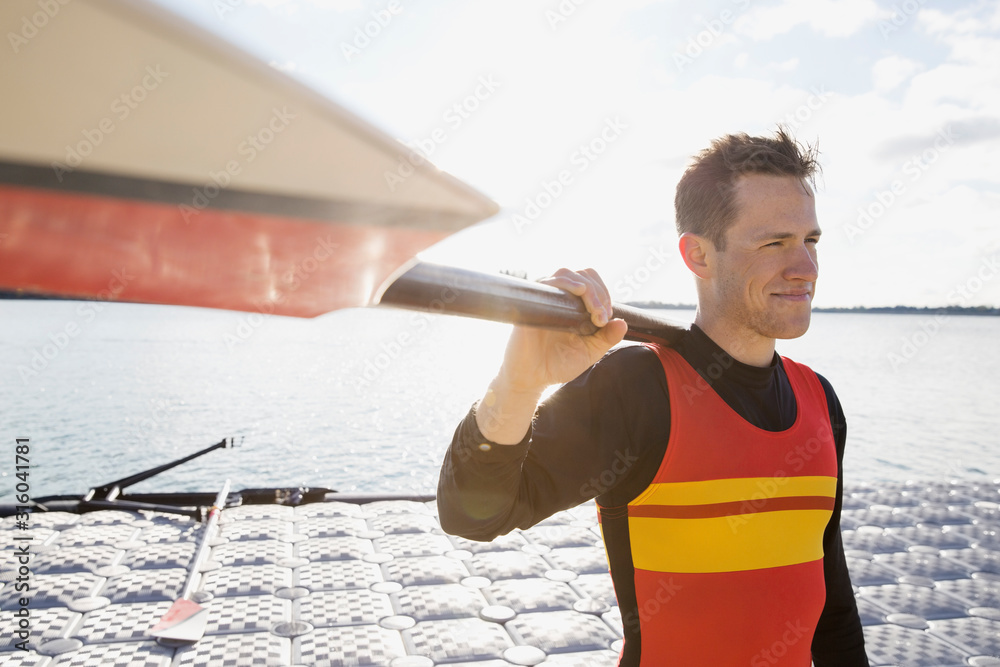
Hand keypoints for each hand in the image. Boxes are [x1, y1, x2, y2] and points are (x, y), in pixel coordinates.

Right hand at [496, 268, 627, 394]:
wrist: (531, 378)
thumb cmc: (558, 365)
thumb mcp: (589, 352)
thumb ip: (606, 338)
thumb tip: (623, 323)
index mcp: (573, 306)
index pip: (592, 282)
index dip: (604, 295)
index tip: (605, 319)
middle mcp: (559, 299)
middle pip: (582, 274)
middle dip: (599, 292)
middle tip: (601, 317)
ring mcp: (544, 300)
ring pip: (565, 274)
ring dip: (586, 287)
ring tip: (594, 311)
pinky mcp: (531, 305)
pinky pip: (546, 284)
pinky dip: (564, 284)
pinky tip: (578, 296)